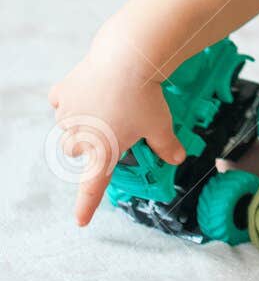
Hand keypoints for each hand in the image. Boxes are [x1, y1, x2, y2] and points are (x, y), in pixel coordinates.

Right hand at [47, 38, 185, 227]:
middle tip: (107, 132)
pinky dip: (66, 99)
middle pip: (76, 150)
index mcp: (102, 152)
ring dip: (78, 122)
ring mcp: (68, 113)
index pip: (93, 188)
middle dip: (88, 145)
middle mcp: (80, 137)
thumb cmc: (144, 97)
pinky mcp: (64, 91)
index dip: (86, 206)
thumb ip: (166, 146)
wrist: (127, 60)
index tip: (81, 221)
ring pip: (66, 125)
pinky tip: (81, 93)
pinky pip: (59, 100)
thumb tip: (177, 157)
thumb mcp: (160, 125)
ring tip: (101, 107)